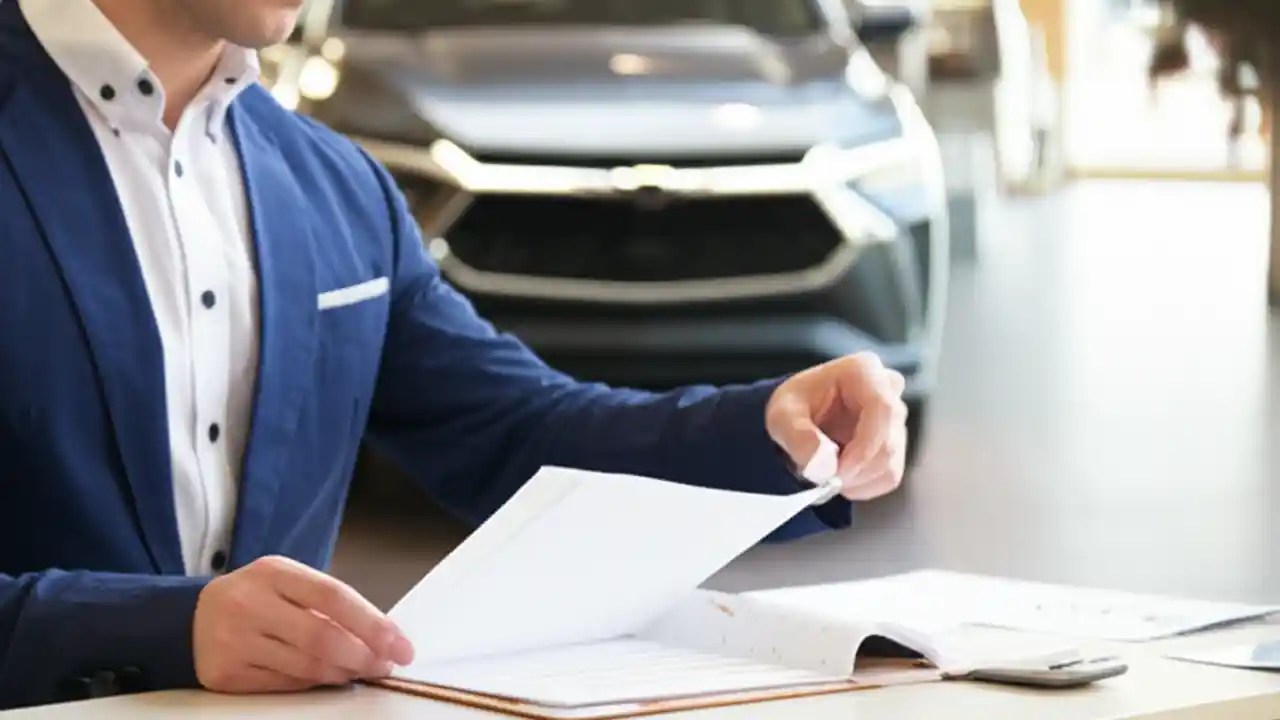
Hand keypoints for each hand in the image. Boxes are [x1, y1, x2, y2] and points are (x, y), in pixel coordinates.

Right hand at [193, 555, 414, 692]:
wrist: (191, 619)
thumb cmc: (258, 599)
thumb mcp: (287, 583)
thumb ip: (328, 603)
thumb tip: (381, 637)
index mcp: (274, 572)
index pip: (334, 596)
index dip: (374, 624)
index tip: (402, 646)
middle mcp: (250, 604)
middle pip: (322, 636)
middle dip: (364, 656)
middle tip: (386, 666)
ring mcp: (234, 640)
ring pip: (306, 666)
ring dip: (343, 673)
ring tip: (361, 671)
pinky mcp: (225, 675)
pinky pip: (285, 685)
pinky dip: (313, 684)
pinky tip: (328, 678)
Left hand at [765, 353, 908, 500]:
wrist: (800, 415)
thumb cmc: (794, 407)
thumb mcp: (782, 416)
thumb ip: (798, 437)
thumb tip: (824, 466)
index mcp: (863, 371)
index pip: (882, 409)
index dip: (864, 447)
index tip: (836, 473)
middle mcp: (888, 390)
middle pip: (888, 442)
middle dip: (855, 470)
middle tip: (823, 479)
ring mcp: (896, 418)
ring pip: (890, 464)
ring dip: (856, 480)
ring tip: (825, 473)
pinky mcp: (896, 443)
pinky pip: (889, 476)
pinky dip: (862, 486)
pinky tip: (840, 475)